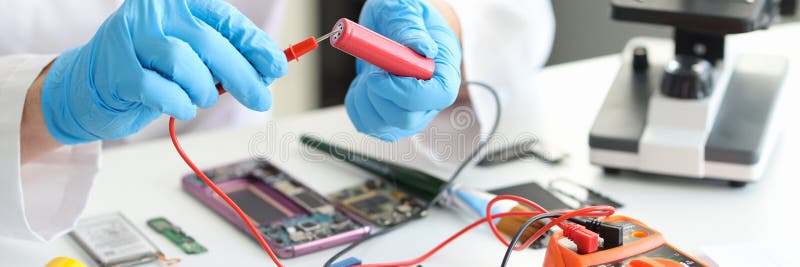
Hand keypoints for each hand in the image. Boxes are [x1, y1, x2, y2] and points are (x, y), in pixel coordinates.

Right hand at [41, 0, 286, 143]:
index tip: (276, 67)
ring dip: (202, 92)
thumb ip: (224, 57)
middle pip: (210, 44)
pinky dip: (178, 104)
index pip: (225, 20)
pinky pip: (160, 91)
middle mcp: (154, 12)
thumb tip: (268, 71)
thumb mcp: (192, 55)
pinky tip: (181, 107)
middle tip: (260, 99)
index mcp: (179, 2)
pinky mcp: (116, 69)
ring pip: (185, 65)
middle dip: (242, 76)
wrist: (92, 84)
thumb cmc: (152, 68)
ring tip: (200, 99)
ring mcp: (130, 37)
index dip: (254, 45)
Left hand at [346, 0, 461, 140]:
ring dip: (364, 98)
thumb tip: (423, 49)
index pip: (436, 97)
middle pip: (406, 119)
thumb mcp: (408, 10)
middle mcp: (431, 100)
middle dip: (378, 96)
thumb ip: (412, 28)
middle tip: (371, 71)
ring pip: (383, 126)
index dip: (404, 91)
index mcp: (445, 73)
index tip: (379, 73)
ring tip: (369, 72)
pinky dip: (356, 105)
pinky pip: (366, 124)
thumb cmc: (407, 18)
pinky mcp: (389, 120)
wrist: (396, 27)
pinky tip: (364, 84)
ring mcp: (410, 114)